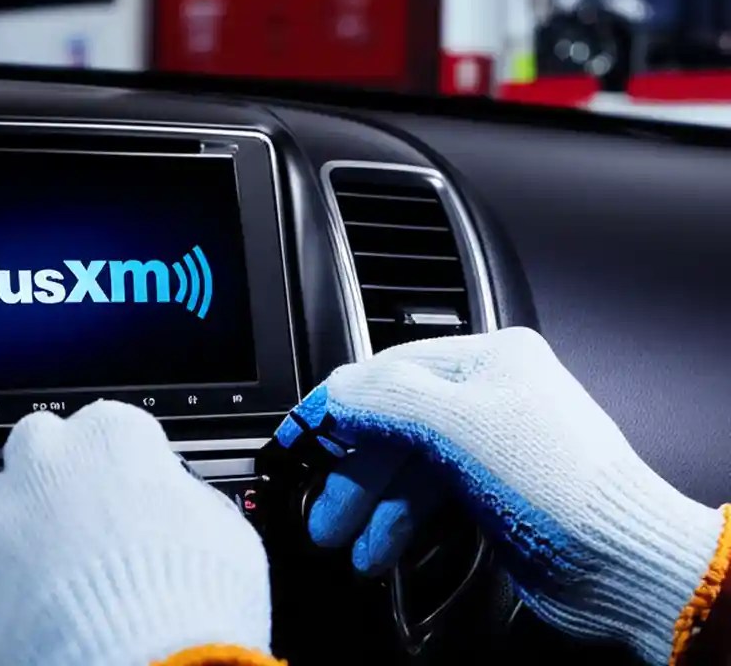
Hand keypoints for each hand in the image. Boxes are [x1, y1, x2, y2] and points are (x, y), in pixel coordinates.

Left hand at [0, 401, 273, 665]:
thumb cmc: (193, 600)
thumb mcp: (225, 530)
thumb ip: (186, 500)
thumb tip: (179, 508)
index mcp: (109, 435)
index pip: (110, 430)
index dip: (127, 469)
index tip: (137, 497)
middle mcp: (41, 462)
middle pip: (40, 453)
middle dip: (59, 484)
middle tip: (93, 533)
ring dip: (24, 540)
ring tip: (67, 591)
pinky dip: (3, 604)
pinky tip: (40, 628)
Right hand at [289, 327, 728, 664]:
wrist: (622, 562)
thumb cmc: (559, 485)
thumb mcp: (461, 425)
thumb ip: (388, 399)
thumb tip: (335, 391)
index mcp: (490, 359)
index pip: (388, 369)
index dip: (338, 404)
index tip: (298, 435)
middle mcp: (490, 396)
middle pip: (393, 424)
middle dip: (353, 472)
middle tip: (321, 510)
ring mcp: (492, 447)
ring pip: (408, 468)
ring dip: (371, 507)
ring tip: (346, 544)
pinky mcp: (493, 495)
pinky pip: (428, 500)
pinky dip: (399, 524)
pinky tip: (379, 551)